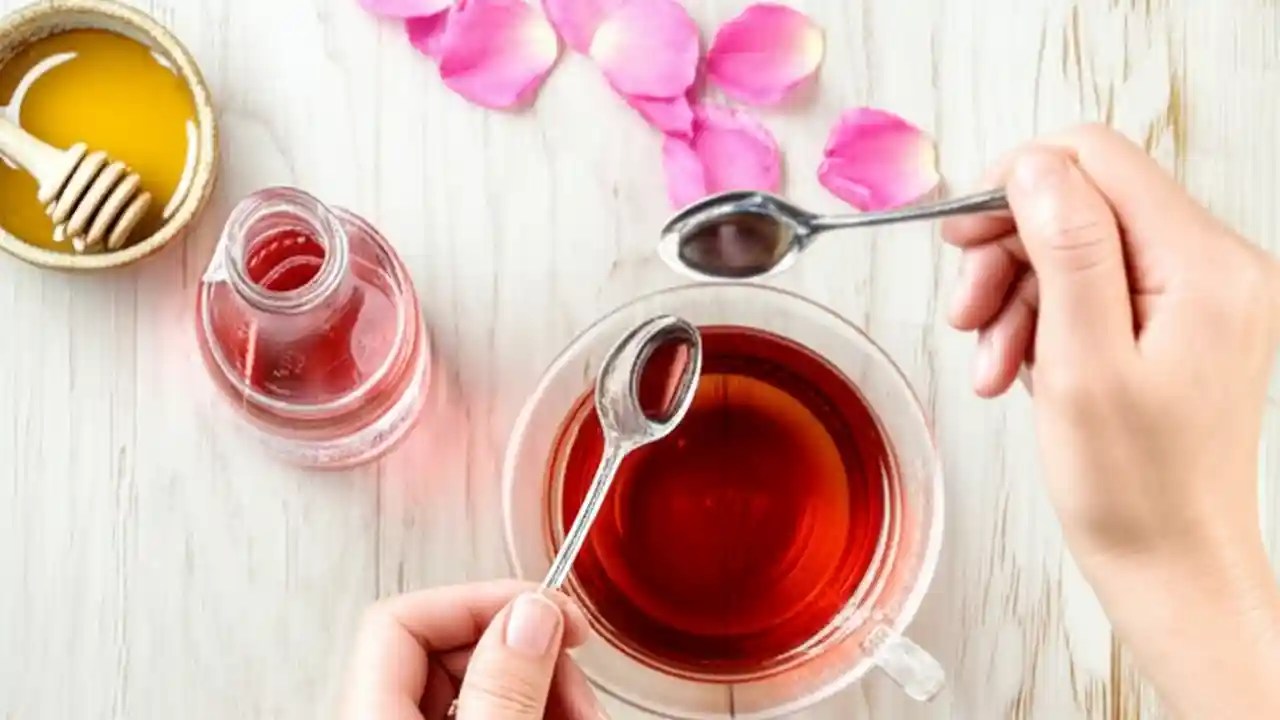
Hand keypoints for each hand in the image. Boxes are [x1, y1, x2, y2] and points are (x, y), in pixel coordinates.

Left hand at [341, 580, 603, 718]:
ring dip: (544, 688)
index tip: (546, 612)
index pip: (400, 620)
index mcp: (371, 717)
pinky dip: (536, 713)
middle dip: (529, 655)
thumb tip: (528, 615)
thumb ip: (505, 688)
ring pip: (481, 687)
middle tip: (576, 681)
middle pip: (449, 652)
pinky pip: (492, 716)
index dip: (478, 602)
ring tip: (584, 713)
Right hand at [942, 124, 1279, 716]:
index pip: (1098, 159)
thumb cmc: (1133, 488)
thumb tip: (1034, 164)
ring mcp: (1199, 295)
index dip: (1016, 181)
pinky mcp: (1177, 321)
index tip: (961, 234)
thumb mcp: (1083, 362)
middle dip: (1008, 252)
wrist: (1171, 563)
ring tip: (991, 365)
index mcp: (1205, 265)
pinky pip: (1093, 288)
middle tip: (966, 314)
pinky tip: (1016, 370)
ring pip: (1076, 247)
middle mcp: (1215, 266)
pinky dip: (1042, 322)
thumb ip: (1066, 249)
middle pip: (1082, 202)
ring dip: (1015, 297)